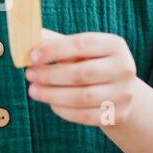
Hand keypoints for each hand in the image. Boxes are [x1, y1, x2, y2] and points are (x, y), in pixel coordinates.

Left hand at [24, 27, 138, 129]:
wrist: (119, 90)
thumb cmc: (91, 63)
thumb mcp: (79, 50)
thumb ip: (56, 42)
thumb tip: (27, 36)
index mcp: (115, 45)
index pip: (81, 45)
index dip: (54, 50)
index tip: (32, 56)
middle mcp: (124, 68)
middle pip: (81, 73)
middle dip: (50, 75)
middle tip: (29, 75)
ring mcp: (124, 93)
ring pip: (82, 97)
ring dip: (52, 95)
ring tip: (33, 91)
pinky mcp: (118, 114)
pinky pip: (85, 116)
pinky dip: (64, 110)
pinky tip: (50, 104)